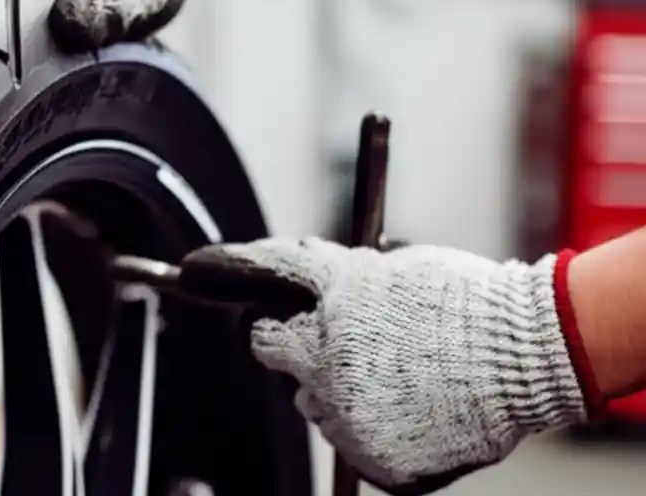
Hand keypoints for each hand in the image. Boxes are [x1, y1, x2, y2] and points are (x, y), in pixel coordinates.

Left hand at [195, 238, 592, 493]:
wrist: (526, 356)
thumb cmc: (470, 305)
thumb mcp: (395, 269)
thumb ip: (341, 277)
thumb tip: (303, 274)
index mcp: (335, 296)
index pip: (266, 274)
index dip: (232, 269)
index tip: (196, 267)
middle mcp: (327, 354)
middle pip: (270, 348)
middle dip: (289, 342)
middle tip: (332, 343)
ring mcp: (345, 409)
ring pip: (309, 401)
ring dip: (332, 389)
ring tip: (394, 378)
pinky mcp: (369, 454)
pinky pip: (348, 442)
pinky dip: (366, 429)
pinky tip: (407, 411)